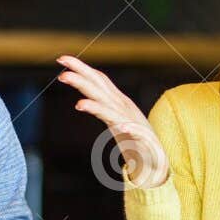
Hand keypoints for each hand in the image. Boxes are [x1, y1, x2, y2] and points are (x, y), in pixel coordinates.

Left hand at [57, 55, 169, 189]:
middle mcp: (124, 109)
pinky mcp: (144, 140)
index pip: (98, 80)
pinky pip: (137, 133)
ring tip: (80, 105)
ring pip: (113, 112)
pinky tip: (122, 126)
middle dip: (83, 81)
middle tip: (63, 75)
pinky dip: (130, 128)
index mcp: (117, 102)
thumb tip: (85, 98)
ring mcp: (134, 123)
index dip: (81, 69)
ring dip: (98, 108)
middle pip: (100, 91)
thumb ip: (104, 108)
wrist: (157, 160)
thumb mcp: (116, 119)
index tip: (62, 59)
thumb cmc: (135, 139)